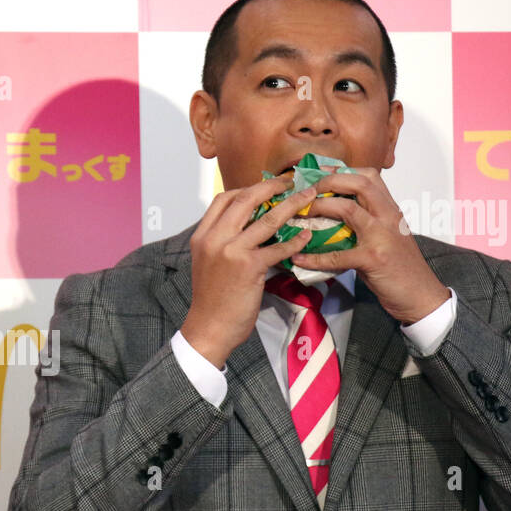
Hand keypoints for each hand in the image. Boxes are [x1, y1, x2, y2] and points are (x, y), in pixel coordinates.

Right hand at [180, 178, 317, 366]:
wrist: (209, 328)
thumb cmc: (211, 299)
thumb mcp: (208, 262)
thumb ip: (223, 242)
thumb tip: (249, 226)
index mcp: (202, 235)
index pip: (224, 199)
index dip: (248, 188)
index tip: (266, 186)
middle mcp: (214, 239)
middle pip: (245, 199)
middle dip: (272, 186)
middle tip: (291, 181)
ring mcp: (231, 252)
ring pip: (266, 219)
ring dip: (291, 205)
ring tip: (308, 197)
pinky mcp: (249, 267)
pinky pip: (278, 247)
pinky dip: (295, 241)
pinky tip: (306, 236)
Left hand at [288, 168, 448, 324]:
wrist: (420, 294)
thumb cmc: (402, 266)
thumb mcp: (389, 235)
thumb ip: (370, 221)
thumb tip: (336, 214)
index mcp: (391, 210)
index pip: (370, 176)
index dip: (343, 171)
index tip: (321, 172)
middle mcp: (388, 217)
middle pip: (359, 183)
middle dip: (329, 181)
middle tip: (307, 190)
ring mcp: (381, 236)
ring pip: (348, 209)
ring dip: (320, 207)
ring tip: (301, 214)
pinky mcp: (372, 259)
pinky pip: (337, 255)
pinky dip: (315, 257)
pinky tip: (298, 259)